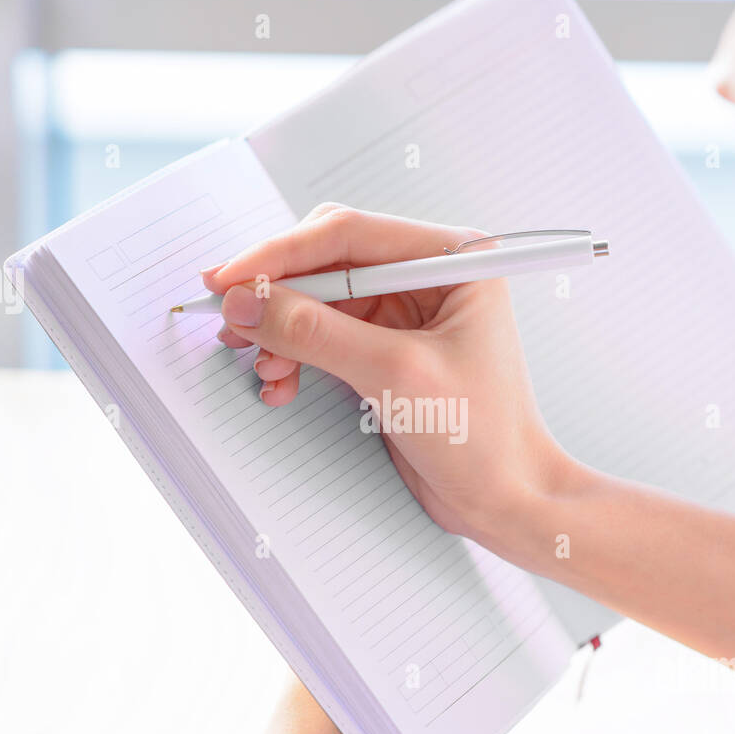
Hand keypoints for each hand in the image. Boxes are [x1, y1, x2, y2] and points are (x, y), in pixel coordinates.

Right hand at [202, 204, 571, 544]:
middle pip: (327, 261)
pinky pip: (324, 335)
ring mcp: (407, 312)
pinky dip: (296, 356)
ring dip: (282, 332)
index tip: (228, 281)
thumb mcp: (393, 375)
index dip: (279, 254)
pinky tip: (282, 385)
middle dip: (278, 295)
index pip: (347, 233)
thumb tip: (245, 302)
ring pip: (319, 300)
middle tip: (232, 325)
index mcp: (452, 256)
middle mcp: (429, 274)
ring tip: (265, 371)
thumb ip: (315, 333)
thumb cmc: (482, 437)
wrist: (507, 500)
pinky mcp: (388, 349)